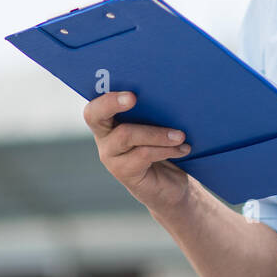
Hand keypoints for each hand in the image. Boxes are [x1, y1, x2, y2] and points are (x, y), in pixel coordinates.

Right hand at [83, 91, 193, 212]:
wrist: (170, 185)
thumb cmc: (164, 146)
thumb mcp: (158, 124)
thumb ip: (153, 110)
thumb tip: (166, 92)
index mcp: (109, 118)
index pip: (96, 103)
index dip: (107, 97)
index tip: (130, 93)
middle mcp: (104, 136)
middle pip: (94, 115)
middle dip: (112, 103)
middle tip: (133, 97)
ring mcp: (110, 155)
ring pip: (126, 135)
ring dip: (157, 133)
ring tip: (180, 135)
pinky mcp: (123, 171)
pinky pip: (143, 154)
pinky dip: (165, 149)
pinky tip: (182, 149)